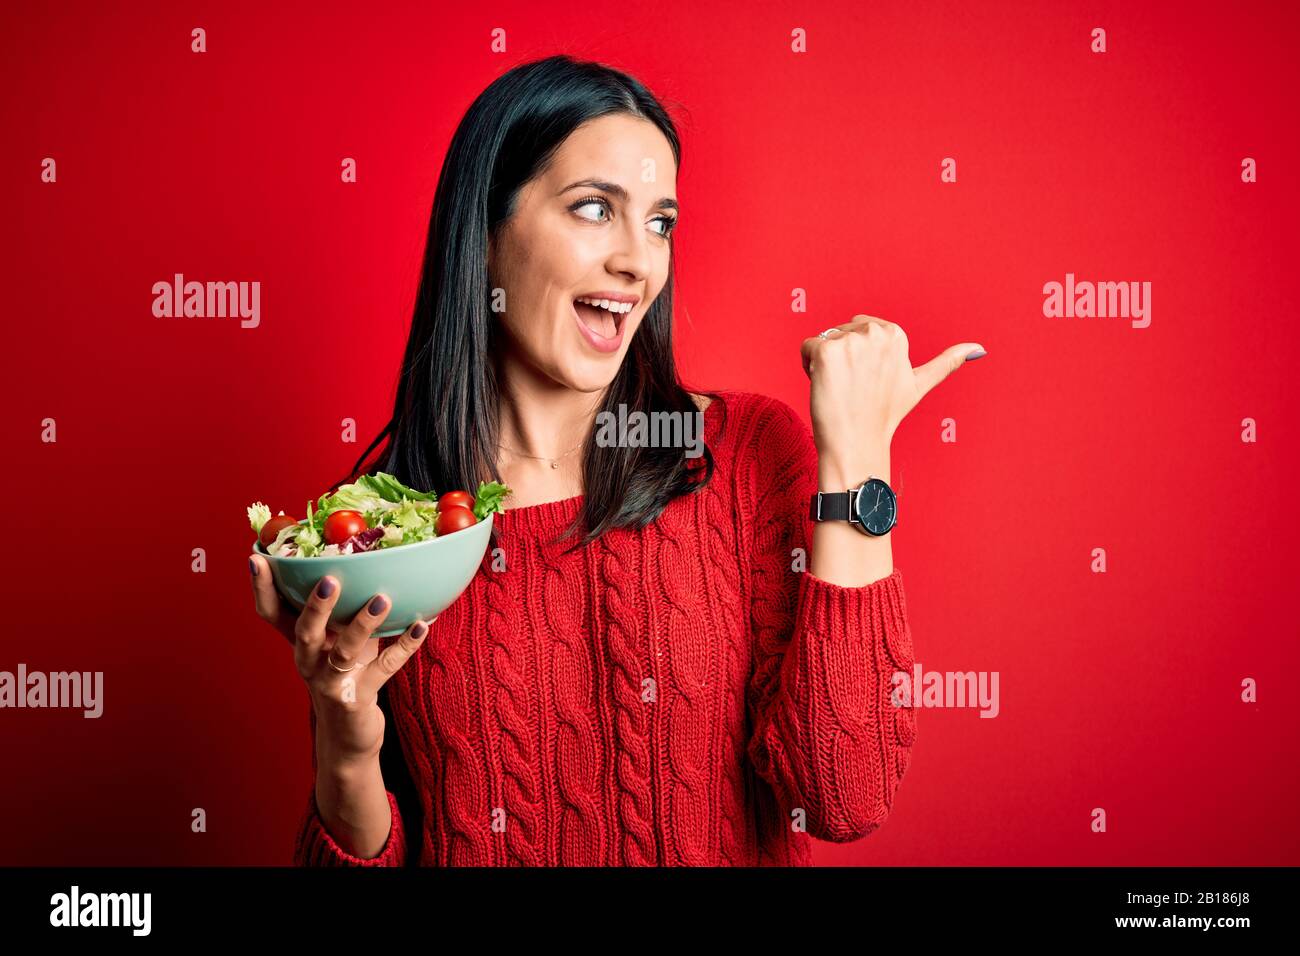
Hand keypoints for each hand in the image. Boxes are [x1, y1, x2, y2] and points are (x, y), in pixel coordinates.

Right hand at [249, 555, 434, 764]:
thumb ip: (342, 608)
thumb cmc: (345, 674)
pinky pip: (384, 668)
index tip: (257, 559)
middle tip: (330, 579)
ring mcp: (332, 682)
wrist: (349, 735)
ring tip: (382, 599)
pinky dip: (404, 646)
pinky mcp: (358, 698)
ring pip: (343, 652)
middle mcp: (309, 662)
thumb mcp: (337, 639)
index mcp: (300, 643)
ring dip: (363, 624)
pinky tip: (421, 627)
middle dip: (316, 605)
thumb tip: (364, 557)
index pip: (271, 613)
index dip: (262, 589)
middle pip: (304, 632)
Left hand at [801, 315, 984, 479]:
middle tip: (854, 388)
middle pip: (840, 332)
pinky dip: (808, 367)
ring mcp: (851, 341)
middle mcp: (875, 332)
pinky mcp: (827, 351)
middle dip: (841, 357)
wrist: (857, 443)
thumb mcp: (918, 384)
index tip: (869, 381)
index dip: (859, 357)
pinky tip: (825, 387)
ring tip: (841, 389)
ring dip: (824, 363)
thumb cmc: (884, 416)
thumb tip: (979, 348)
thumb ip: (947, 362)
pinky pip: (806, 347)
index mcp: (896, 334)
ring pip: (823, 340)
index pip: (859, 329)